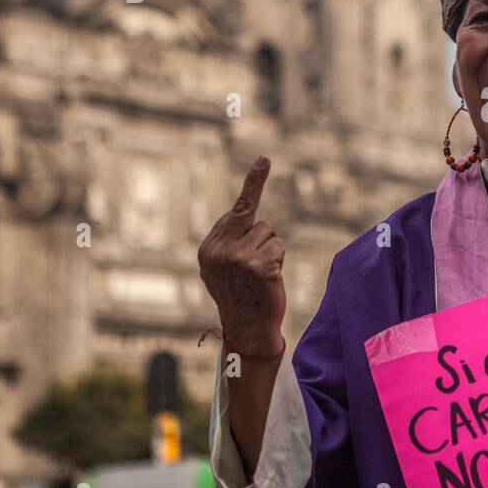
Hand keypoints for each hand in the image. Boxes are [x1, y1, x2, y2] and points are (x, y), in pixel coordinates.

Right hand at [197, 155, 285, 355]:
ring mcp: (239, 258)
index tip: (264, 159)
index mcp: (208, 249)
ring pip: (269, 233)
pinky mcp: (259, 266)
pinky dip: (279, 262)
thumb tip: (238, 215)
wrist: (247, 329)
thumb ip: (227, 242)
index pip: (235, 211)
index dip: (251, 186)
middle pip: (254, 219)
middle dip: (259, 210)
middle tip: (261, 189)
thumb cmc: (239, 296)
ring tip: (261, 276)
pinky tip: (268, 281)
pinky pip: (278, 248)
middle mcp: (220, 251)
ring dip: (271, 252)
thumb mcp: (222, 268)